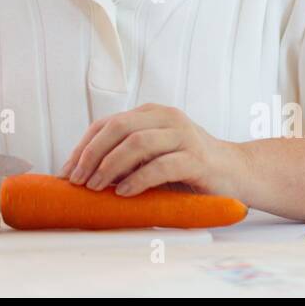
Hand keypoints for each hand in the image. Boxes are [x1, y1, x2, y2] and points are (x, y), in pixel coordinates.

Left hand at [60, 103, 233, 196]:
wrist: (238, 173)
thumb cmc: (189, 168)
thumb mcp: (154, 156)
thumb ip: (127, 158)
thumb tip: (84, 175)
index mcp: (151, 113)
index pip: (108, 123)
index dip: (83, 145)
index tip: (67, 170)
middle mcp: (167, 118)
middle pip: (118, 127)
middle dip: (92, 154)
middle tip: (77, 179)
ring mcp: (184, 136)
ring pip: (137, 142)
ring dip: (110, 166)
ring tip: (95, 187)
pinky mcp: (197, 158)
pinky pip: (161, 165)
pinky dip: (138, 179)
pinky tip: (124, 192)